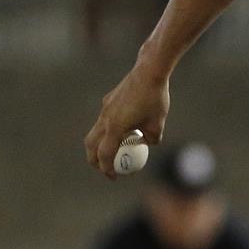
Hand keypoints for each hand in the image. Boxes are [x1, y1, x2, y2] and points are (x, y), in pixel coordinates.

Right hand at [84, 64, 171, 178]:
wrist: (149, 72)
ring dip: (101, 145)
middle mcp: (105, 119)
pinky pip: (104, 120)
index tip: (114, 177)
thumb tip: (147, 144)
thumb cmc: (155, 98)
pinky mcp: (108, 101)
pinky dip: (108, 130)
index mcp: (115, 127)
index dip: (107, 169)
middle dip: (95, 160)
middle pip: (91, 145)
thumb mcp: (158, 124)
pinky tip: (126, 128)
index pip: (105, 155)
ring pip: (95, 132)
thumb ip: (151, 139)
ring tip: (115, 151)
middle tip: (106, 169)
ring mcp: (105, 109)